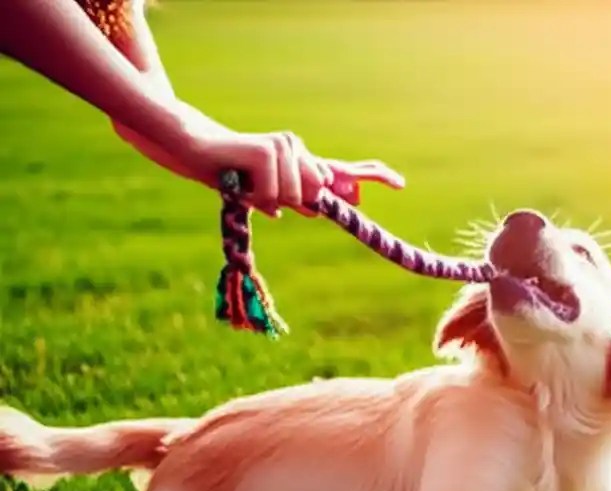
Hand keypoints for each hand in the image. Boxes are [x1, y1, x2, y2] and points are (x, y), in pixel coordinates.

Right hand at [114, 116, 405, 216]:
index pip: (347, 169)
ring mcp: (286, 146)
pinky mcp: (271, 150)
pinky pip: (275, 195)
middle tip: (257, 190)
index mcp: (303, 160)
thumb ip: (294, 200)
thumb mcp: (267, 195)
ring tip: (245, 184)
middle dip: (290, 203)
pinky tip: (241, 182)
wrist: (194, 150)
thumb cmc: (230, 176)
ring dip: (266, 201)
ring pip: (294, 198)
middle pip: (316, 196)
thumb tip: (316, 209)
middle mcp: (298, 149)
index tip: (401, 182)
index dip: (375, 176)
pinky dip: (257, 198)